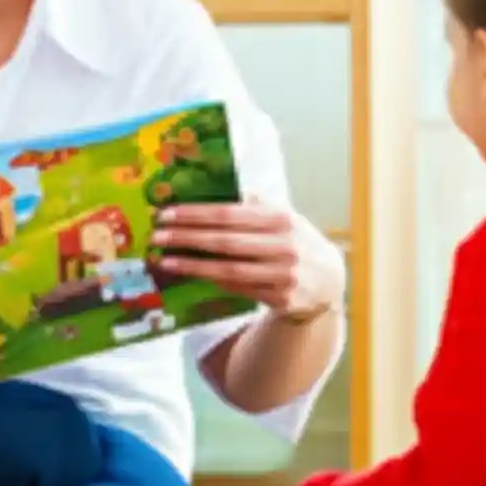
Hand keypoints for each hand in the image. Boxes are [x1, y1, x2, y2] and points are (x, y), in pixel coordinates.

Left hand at [152, 197, 344, 317]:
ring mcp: (284, 275)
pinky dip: (214, 281)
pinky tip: (193, 273)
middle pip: (224, 242)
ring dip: (192, 265)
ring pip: (228, 270)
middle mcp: (284, 246)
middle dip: (186, 238)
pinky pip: (238, 289)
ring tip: (165, 259)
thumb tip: (226, 185)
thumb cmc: (295, 241)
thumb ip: (256, 205)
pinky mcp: (281, 299)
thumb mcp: (284, 217)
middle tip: (156, 236)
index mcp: (281, 219)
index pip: (229, 214)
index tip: (165, 214)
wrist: (329, 281)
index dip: (194, 214)